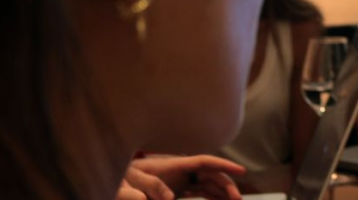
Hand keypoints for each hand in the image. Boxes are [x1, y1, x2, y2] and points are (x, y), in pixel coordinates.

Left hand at [118, 155, 244, 199]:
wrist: (115, 182)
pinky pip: (201, 192)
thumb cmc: (120, 180)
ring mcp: (180, 180)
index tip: (242, 171)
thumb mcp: (128, 183)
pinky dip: (213, 197)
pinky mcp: (178, 190)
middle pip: (211, 174)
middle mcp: (180, 171)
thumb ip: (147, 186)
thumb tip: (169, 198)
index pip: (204, 162)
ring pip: (209, 184)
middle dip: (227, 185)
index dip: (224, 165)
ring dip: (222, 193)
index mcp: (173, 166)